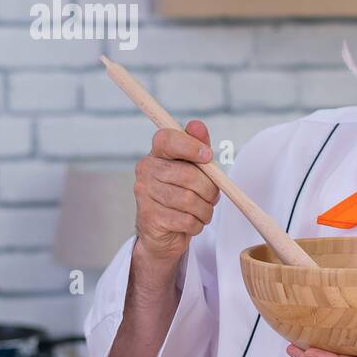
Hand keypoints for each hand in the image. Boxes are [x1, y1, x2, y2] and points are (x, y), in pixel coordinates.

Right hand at [132, 119, 220, 267]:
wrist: (165, 232)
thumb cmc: (183, 194)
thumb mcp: (195, 168)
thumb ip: (198, 146)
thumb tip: (197, 125)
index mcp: (157, 154)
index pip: (168, 139)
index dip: (190, 145)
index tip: (208, 156)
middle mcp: (145, 170)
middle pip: (187, 174)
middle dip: (209, 189)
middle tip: (213, 197)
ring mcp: (144, 194)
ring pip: (189, 200)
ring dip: (205, 209)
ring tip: (203, 211)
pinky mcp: (149, 217)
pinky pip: (185, 220)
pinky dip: (197, 224)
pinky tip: (192, 222)